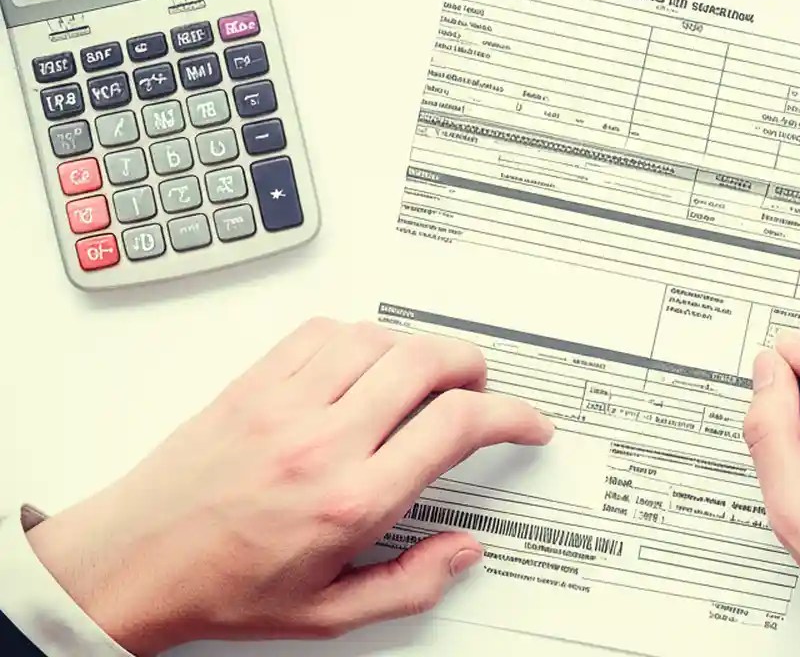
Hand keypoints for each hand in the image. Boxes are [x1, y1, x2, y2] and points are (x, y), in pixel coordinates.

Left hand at [25, 318, 553, 654]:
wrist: (130, 565)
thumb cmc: (220, 587)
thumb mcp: (328, 613)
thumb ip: (409, 584)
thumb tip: (461, 553)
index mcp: (351, 501)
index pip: (456, 427)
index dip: (511, 415)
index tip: (525, 422)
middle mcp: (322, 443)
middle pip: (426, 362)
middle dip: (473, 366)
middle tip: (481, 386)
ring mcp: (284, 406)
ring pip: (378, 337)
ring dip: (418, 346)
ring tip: (426, 371)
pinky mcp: (251, 385)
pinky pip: (319, 332)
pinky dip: (358, 334)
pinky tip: (363, 357)